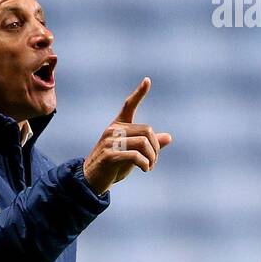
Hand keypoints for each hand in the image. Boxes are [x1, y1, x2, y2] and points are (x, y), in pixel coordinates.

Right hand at [83, 77, 172, 192]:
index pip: (129, 106)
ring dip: (151, 157)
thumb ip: (148, 145)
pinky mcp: (109, 155)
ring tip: (149, 166)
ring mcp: (110, 142)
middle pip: (147, 131)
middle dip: (155, 148)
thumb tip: (169, 137)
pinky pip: (135, 155)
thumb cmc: (112, 167)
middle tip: (153, 161)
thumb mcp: (132, 154)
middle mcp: (113, 130)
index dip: (139, 93)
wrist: (91, 181)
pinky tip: (145, 169)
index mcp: (118, 126)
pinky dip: (144, 163)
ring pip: (143, 143)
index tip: (147, 80)